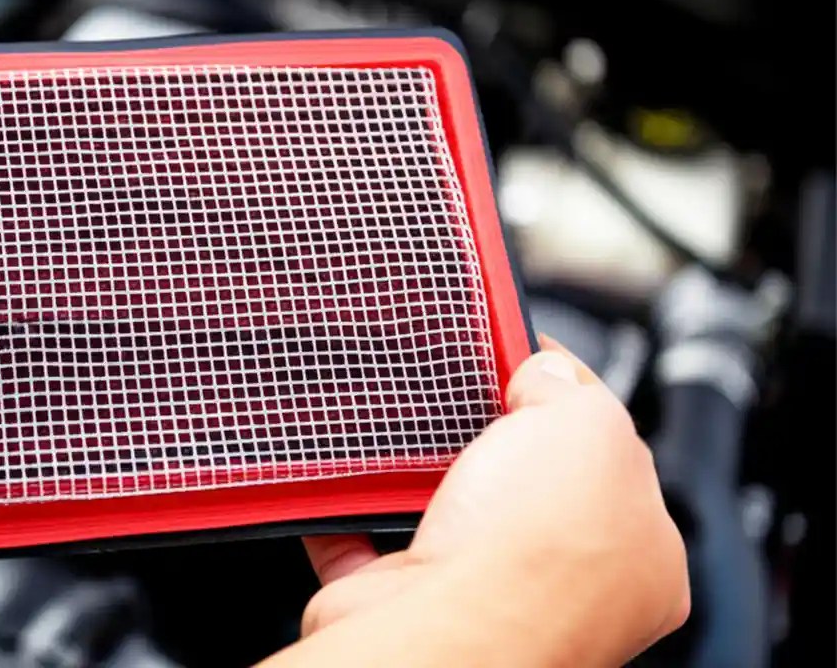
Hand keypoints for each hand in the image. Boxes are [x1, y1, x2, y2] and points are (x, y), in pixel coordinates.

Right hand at [265, 338, 688, 666]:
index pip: (606, 449)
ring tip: (401, 424)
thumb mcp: (588, 425)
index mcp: (639, 548)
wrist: (444, 634)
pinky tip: (347, 472)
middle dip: (487, 430)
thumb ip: (571, 389)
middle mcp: (562, 584)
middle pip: (520, 476)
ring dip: (414, 466)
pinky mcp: (400, 602)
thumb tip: (540, 374)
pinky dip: (347, 505)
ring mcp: (478, 597)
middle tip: (463, 389)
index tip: (525, 352)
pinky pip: (362, 539)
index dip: (565, 390)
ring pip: (440, 507)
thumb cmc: (536, 554)